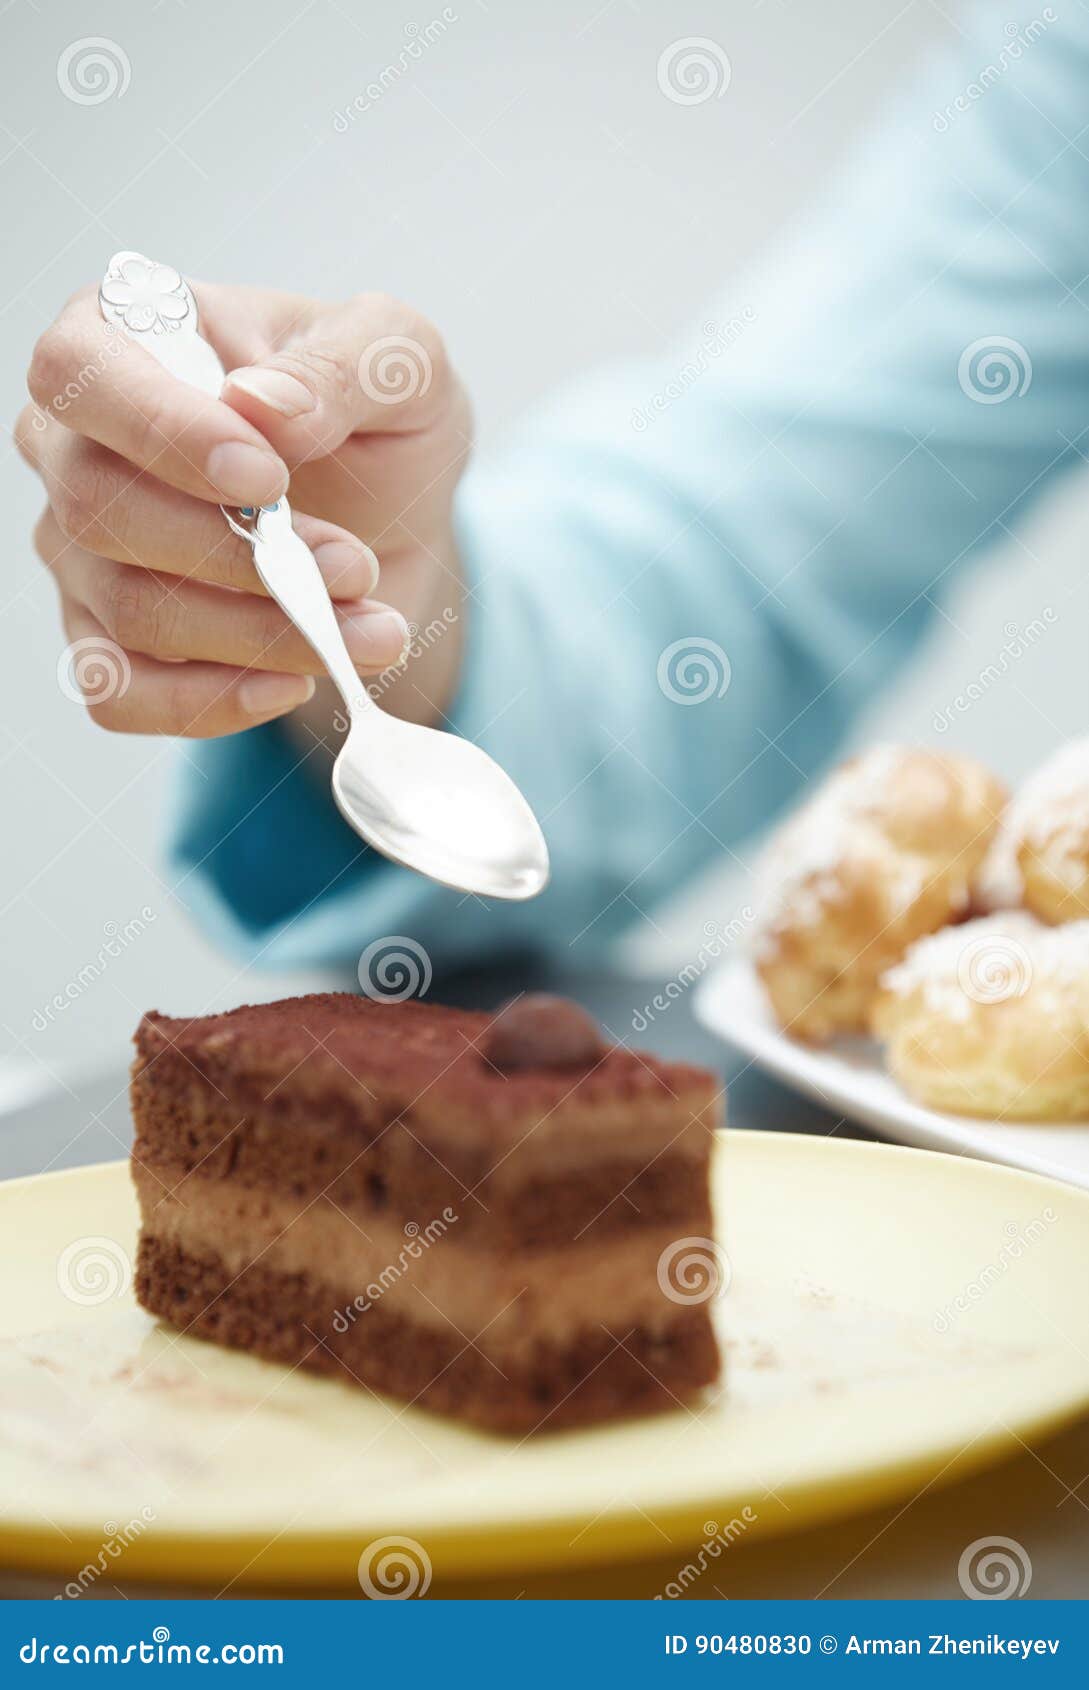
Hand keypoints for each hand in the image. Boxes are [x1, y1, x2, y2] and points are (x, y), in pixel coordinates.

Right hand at [18, 281, 470, 736]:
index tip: (268, 477)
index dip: (161, 432)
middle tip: (355, 569)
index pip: (79, 374)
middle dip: (241, 557)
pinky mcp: (111, 640)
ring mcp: (83, 551)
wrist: (396, 520)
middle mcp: (78, 445)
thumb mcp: (400, 362)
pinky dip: (209, 702)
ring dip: (261, 635)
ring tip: (368, 630)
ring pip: (130, 610)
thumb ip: (343, 364)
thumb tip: (262, 407)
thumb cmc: (377, 420)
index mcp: (128, 337)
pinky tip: (290, 684)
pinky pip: (119, 693)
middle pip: (98, 510)